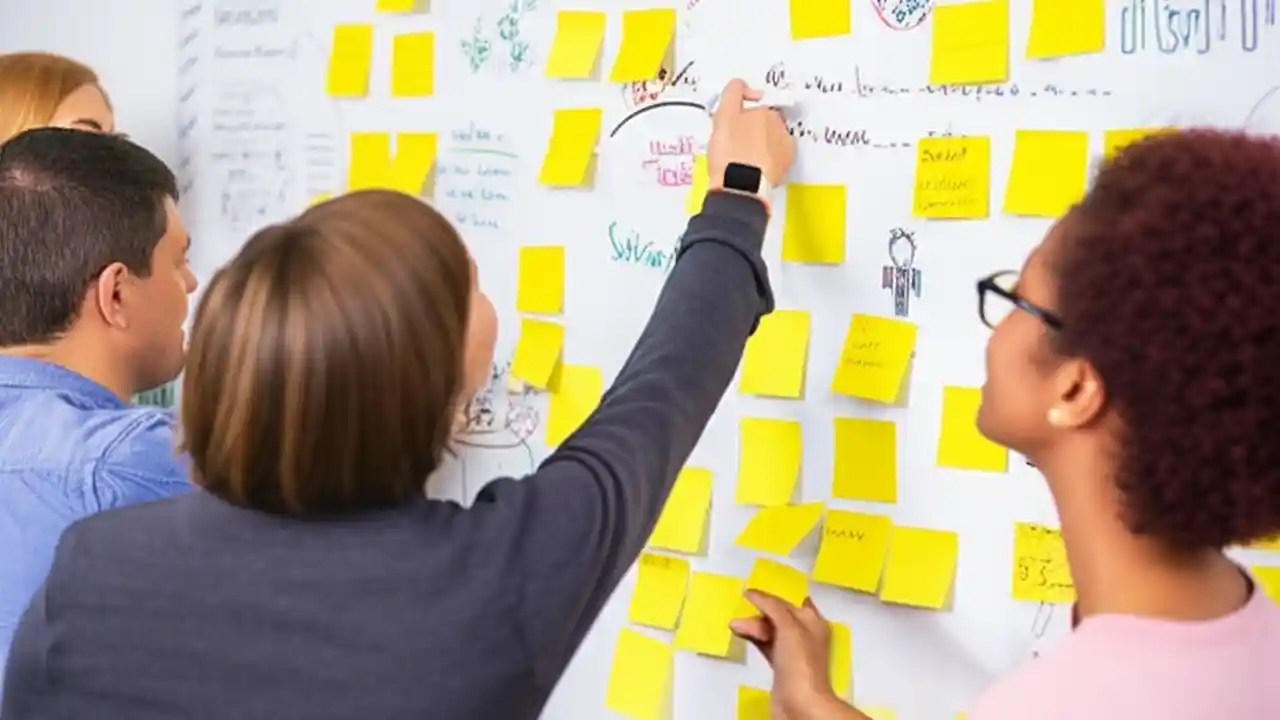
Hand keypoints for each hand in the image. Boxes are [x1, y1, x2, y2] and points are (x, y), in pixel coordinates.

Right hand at [706, 78, 795, 189]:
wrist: (740, 185)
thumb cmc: (730, 153)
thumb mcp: (723, 116)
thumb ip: (732, 94)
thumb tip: (740, 84)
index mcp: (764, 110)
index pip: (753, 102)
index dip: (739, 112)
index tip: (730, 123)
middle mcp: (778, 125)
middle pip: (763, 121)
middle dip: (750, 128)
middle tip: (733, 143)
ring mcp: (784, 145)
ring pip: (770, 139)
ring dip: (759, 145)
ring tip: (742, 159)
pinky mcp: (785, 165)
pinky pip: (776, 157)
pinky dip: (766, 160)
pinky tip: (753, 167)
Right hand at [731, 591, 860, 719]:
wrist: (800, 703)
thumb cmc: (800, 662)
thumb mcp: (789, 626)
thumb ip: (772, 606)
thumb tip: (752, 592)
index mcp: (813, 622)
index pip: (791, 601)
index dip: (772, 596)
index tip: (750, 591)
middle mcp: (805, 635)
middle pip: (779, 616)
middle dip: (759, 612)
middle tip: (740, 611)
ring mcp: (793, 653)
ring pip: (771, 631)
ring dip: (754, 625)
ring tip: (734, 625)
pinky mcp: (782, 667)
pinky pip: (767, 645)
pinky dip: (755, 638)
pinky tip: (741, 633)